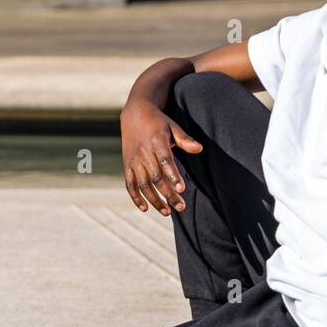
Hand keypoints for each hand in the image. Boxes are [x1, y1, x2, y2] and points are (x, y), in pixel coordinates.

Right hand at [120, 101, 202, 215]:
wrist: (134, 114)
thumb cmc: (158, 122)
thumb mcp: (172, 127)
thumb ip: (185, 139)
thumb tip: (200, 149)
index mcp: (156, 141)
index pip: (165, 161)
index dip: (173, 176)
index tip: (182, 189)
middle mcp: (143, 153)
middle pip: (156, 177)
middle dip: (168, 194)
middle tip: (181, 207)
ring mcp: (134, 161)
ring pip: (143, 185)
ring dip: (154, 200)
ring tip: (167, 212)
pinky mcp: (127, 166)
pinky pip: (130, 185)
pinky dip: (135, 197)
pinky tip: (145, 209)